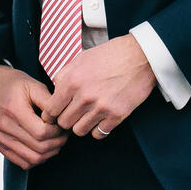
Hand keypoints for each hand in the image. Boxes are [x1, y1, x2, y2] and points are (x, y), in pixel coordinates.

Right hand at [0, 66, 68, 168]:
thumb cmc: (13, 85)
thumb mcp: (33, 85)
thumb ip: (49, 101)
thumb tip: (62, 118)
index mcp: (14, 110)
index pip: (41, 132)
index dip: (57, 132)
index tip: (62, 125)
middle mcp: (4, 126)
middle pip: (39, 148)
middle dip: (57, 143)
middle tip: (64, 134)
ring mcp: (0, 138)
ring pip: (33, 159)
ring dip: (50, 153)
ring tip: (56, 141)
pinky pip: (23, 162)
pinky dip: (37, 159)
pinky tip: (43, 147)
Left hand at [42, 34, 156, 139]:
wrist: (139, 56)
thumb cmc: (109, 55)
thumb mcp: (80, 59)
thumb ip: (64, 76)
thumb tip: (55, 93)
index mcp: (71, 81)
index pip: (51, 110)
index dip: (52, 113)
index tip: (57, 113)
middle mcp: (84, 96)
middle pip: (64, 123)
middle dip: (66, 119)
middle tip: (73, 113)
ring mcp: (101, 107)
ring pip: (79, 131)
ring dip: (81, 125)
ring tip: (87, 115)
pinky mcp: (117, 115)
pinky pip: (99, 134)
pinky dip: (98, 129)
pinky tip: (100, 118)